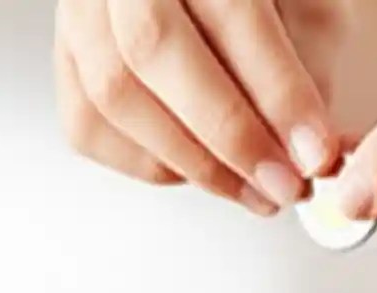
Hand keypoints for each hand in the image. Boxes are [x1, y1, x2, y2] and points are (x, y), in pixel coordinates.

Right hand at [54, 0, 344, 214]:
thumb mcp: (303, 1)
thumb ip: (309, 57)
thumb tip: (310, 147)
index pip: (231, 12)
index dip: (276, 90)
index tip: (314, 150)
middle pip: (152, 51)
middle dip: (227, 134)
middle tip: (280, 183)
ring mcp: (79, 15)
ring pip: (113, 95)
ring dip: (191, 161)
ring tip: (251, 189)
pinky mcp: (63, 59)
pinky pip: (91, 127)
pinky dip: (149, 163)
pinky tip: (197, 169)